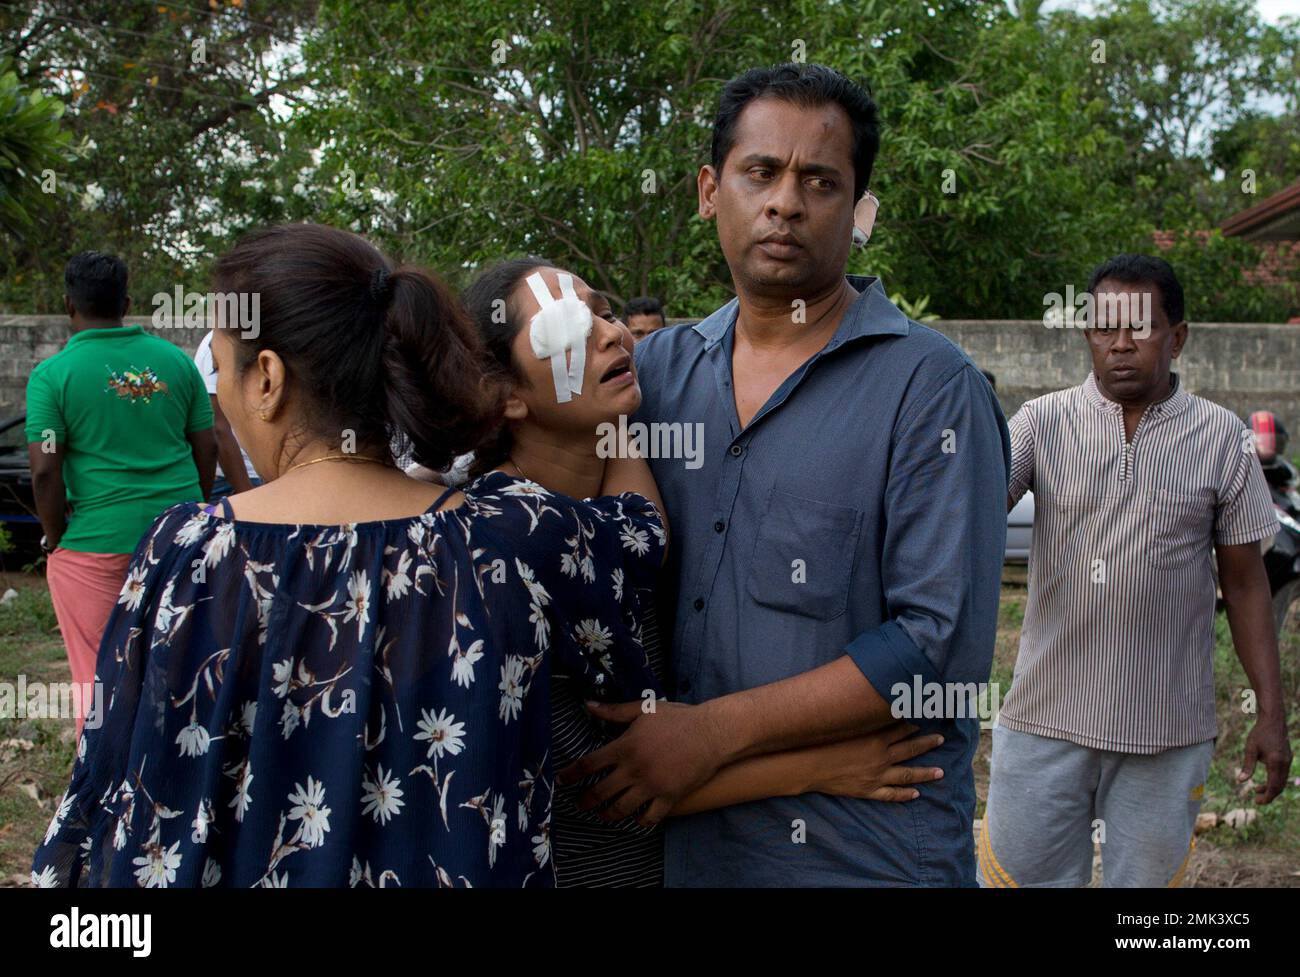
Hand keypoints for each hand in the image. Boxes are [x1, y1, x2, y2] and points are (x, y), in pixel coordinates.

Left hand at [556, 699, 727, 826]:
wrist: (710, 733)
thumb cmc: (677, 718)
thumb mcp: (644, 709)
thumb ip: (614, 711)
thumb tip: (588, 705)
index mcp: (625, 747)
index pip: (589, 764)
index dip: (571, 774)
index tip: (561, 782)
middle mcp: (634, 769)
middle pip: (600, 792)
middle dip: (586, 801)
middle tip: (580, 804)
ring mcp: (651, 786)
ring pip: (621, 808)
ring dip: (607, 814)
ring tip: (602, 815)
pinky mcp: (669, 797)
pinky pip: (649, 817)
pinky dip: (639, 821)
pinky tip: (635, 818)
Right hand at [803, 723, 943, 800]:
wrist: (808, 765)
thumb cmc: (822, 741)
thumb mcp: (843, 724)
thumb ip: (860, 717)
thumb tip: (871, 704)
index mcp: (874, 739)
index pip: (901, 729)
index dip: (914, 723)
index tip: (926, 718)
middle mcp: (880, 757)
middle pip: (909, 749)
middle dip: (927, 743)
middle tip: (941, 739)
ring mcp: (876, 776)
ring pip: (906, 774)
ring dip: (924, 773)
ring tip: (940, 772)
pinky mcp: (868, 790)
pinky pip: (891, 794)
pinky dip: (904, 795)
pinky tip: (916, 794)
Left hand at [1239, 713, 1291, 804]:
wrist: (1273, 721)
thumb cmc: (1259, 733)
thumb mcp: (1250, 749)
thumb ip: (1247, 766)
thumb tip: (1240, 781)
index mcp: (1276, 763)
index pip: (1274, 786)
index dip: (1267, 796)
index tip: (1257, 802)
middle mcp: (1285, 764)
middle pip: (1280, 786)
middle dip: (1269, 795)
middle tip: (1256, 800)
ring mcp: (1288, 761)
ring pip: (1282, 781)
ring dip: (1271, 788)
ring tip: (1256, 790)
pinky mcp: (1287, 759)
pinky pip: (1282, 775)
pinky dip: (1274, 780)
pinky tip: (1264, 780)